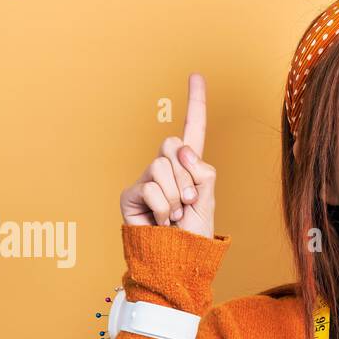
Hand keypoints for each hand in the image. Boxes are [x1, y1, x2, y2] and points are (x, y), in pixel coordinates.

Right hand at [119, 72, 216, 238]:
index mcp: (190, 168)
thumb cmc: (193, 237)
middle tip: (188, 205)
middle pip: (174, 145)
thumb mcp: (208, 203)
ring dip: (176, 197)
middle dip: (187, 177)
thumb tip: (181, 150)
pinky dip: (163, 208)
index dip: (195, 103)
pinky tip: (161, 222)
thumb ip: (202, 173)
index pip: (194, 130)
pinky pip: (151, 187)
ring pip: (162, 166)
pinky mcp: (131, 194)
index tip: (196, 75)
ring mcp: (147, 179)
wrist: (175, 263)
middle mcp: (166, 168)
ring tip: (175, 217)